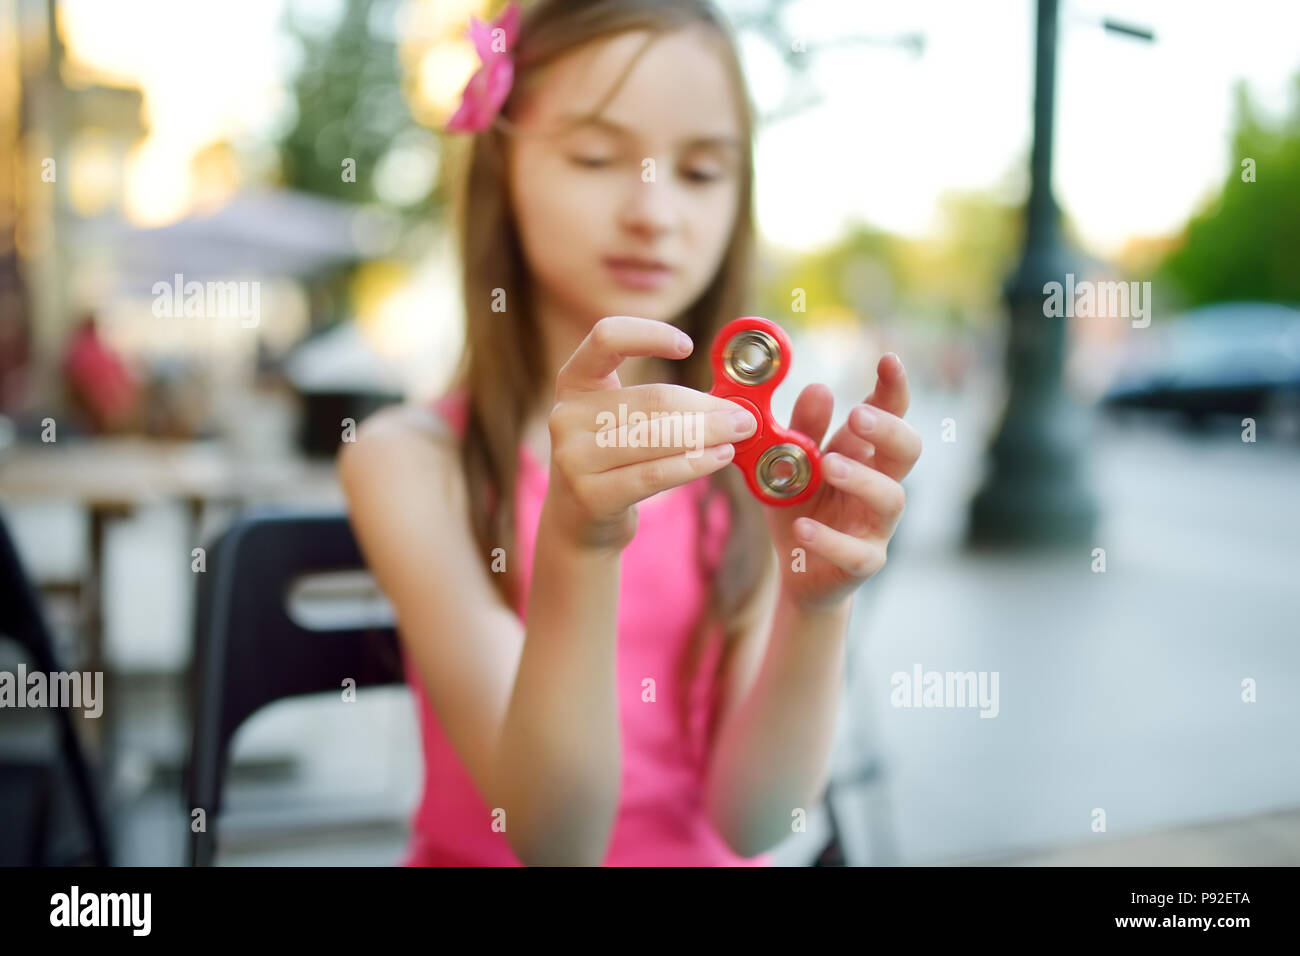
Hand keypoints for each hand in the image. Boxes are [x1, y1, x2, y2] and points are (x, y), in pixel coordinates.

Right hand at [545, 315, 759, 550]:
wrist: (578, 523)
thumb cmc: (613, 462)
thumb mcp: (622, 421)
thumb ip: (662, 403)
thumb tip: (731, 402)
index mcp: (573, 383)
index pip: (606, 338)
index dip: (649, 334)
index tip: (688, 346)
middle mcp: (566, 415)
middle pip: (652, 399)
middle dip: (706, 406)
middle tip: (743, 414)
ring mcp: (573, 457)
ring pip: (657, 437)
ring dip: (708, 433)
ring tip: (740, 433)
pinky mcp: (590, 495)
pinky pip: (655, 474)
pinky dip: (695, 463)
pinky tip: (721, 456)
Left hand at [764, 353, 921, 609]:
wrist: (800, 571)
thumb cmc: (802, 506)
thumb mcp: (790, 463)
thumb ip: (802, 429)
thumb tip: (820, 387)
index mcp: (865, 453)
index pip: (891, 414)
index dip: (894, 388)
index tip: (888, 359)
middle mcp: (880, 484)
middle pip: (907, 451)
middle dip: (888, 430)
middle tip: (858, 415)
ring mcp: (876, 525)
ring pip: (891, 498)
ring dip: (862, 478)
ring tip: (829, 465)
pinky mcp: (863, 561)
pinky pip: (855, 552)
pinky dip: (829, 539)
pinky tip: (802, 527)